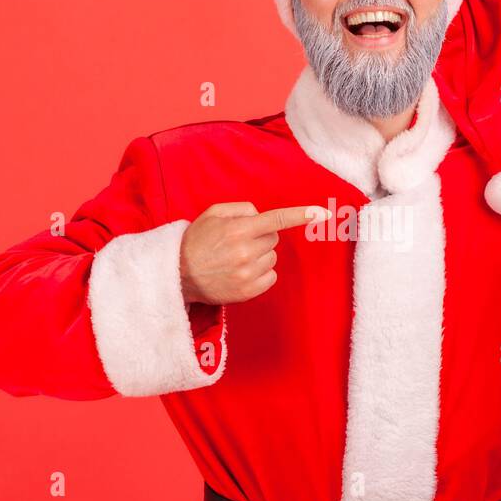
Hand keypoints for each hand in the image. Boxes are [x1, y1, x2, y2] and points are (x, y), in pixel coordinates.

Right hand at [179, 202, 330, 305]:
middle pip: (273, 239)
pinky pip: (271, 277)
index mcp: (238, 230)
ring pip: (272, 258)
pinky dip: (261, 273)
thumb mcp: (213, 213)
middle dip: (261, 237)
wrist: (178, 275)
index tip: (321, 213)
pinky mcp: (248, 291)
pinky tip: (242, 272)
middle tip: (238, 242)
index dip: (300, 215)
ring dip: (260, 256)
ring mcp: (248, 274)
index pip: (276, 220)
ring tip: (235, 259)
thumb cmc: (196, 241)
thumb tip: (261, 215)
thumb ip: (241, 209)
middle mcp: (245, 252)